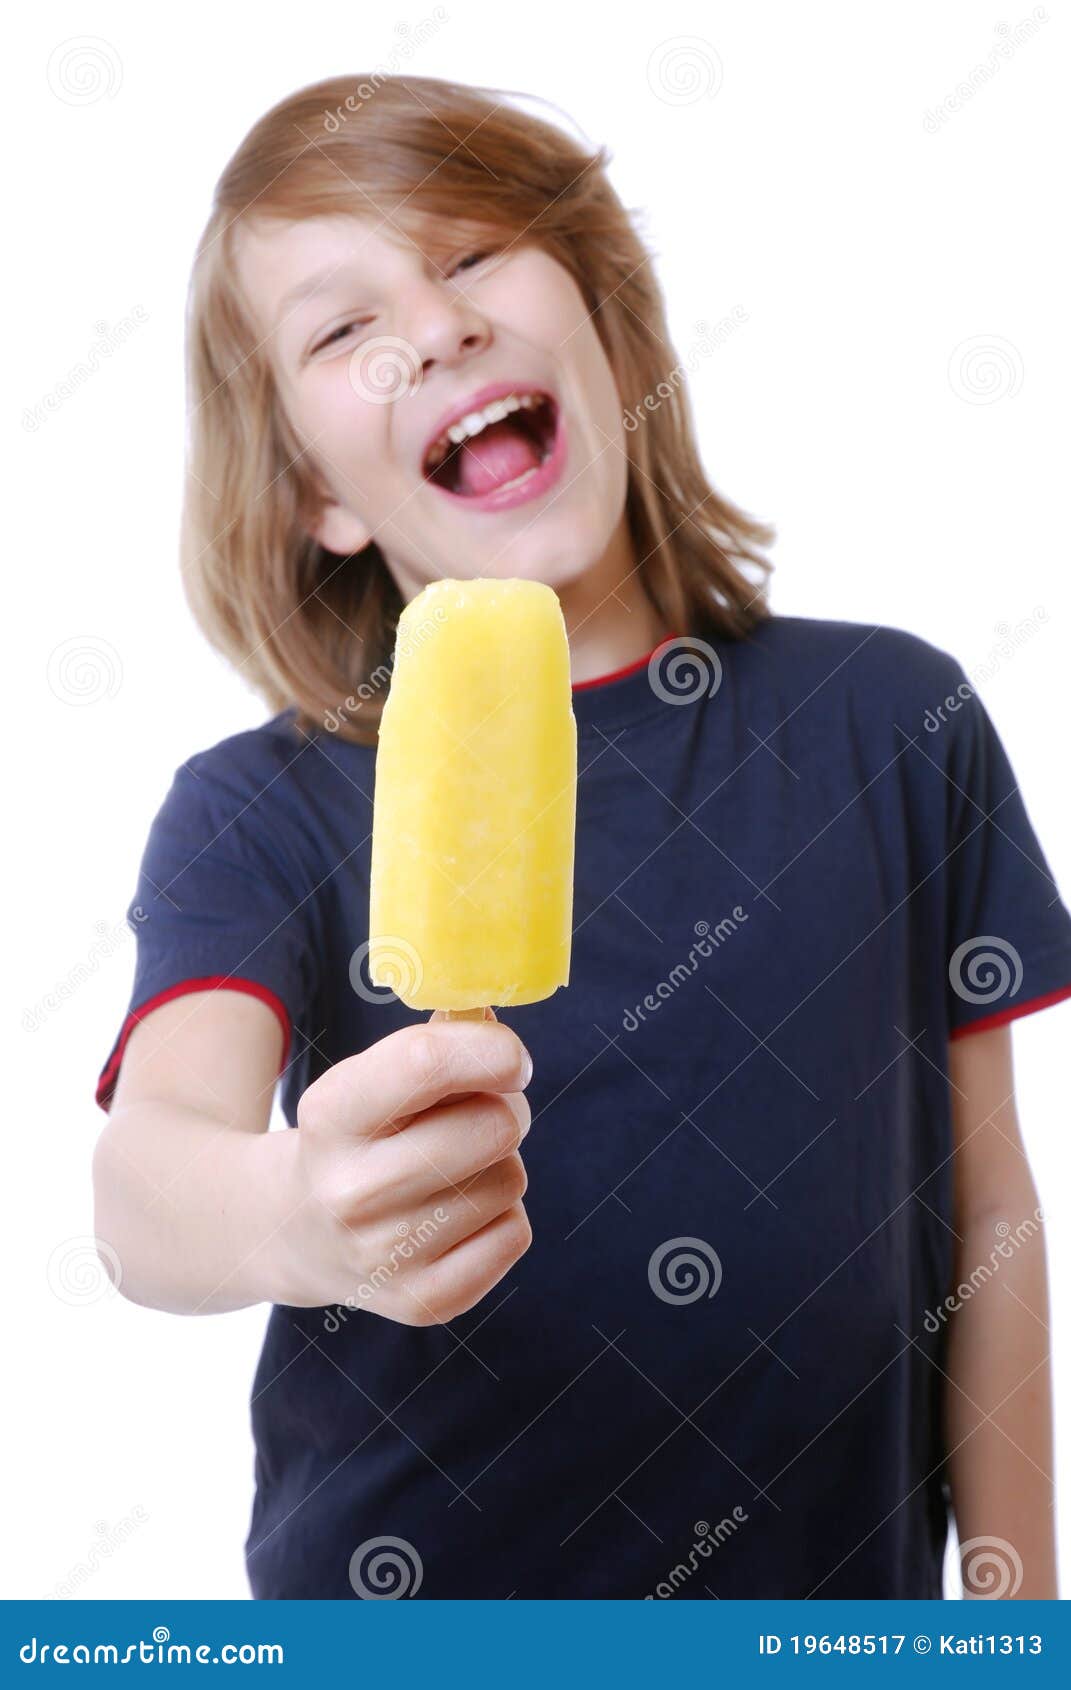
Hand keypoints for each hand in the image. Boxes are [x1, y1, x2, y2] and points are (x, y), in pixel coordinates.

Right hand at [282, 1009, 533, 1323]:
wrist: (298, 1231)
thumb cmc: (358, 1135)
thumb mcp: (368, 1079)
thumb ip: (434, 1048)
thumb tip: (499, 1039)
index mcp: (330, 1115)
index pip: (426, 1062)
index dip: (491, 1050)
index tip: (509, 1057)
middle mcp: (350, 1191)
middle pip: (492, 1126)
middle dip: (504, 1109)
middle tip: (482, 1114)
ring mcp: (385, 1256)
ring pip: (509, 1180)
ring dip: (498, 1165)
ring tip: (454, 1170)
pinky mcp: (423, 1301)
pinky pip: (515, 1234)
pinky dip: (501, 1217)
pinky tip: (456, 1215)